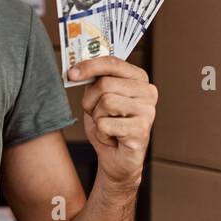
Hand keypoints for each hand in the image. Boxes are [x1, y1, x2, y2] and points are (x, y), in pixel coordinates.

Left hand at [67, 57, 156, 188]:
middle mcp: (148, 92)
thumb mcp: (98, 98)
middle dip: (91, 101)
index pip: (112, 62)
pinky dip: (102, 134)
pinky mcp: (141, 130)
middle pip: (105, 84)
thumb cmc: (108, 125)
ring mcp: (147, 111)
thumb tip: (76, 70)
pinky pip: (106, 124)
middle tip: (97, 114)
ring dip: (97, 118)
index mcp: (139, 78)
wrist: (116, 158)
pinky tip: (112, 138)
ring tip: (107, 126)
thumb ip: (94, 81)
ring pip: (106, 103)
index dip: (89, 66)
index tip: (72, 74)